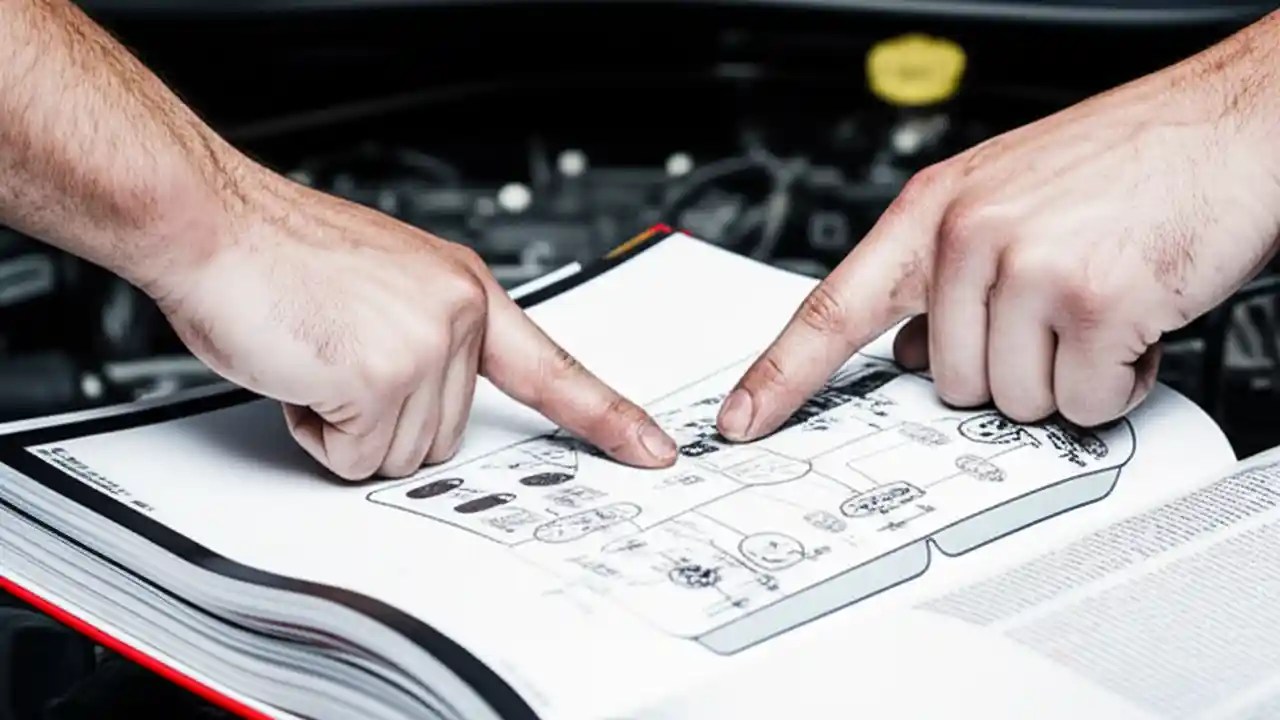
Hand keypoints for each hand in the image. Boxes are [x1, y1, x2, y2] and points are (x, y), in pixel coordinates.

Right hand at [147, 167, 677, 479]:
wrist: (212, 224)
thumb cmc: (279, 253)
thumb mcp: (384, 284)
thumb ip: (426, 336)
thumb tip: (427, 401)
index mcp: (464, 289)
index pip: (552, 367)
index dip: (605, 415)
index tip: (650, 448)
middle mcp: (456, 315)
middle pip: (448, 434)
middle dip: (385, 418)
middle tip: (338, 358)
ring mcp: (424, 346)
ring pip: (403, 453)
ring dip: (349, 426)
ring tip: (317, 357)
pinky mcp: (381, 379)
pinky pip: (355, 457)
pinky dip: (318, 432)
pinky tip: (302, 370)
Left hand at [718, 24, 1279, 440]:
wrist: (1232, 125)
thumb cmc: (1129, 162)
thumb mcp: (1006, 199)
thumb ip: (948, 276)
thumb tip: (912, 354)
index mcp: (934, 211)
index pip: (833, 306)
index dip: (780, 375)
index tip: (742, 420)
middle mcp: (968, 236)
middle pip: (947, 383)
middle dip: (1010, 369)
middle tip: (1061, 314)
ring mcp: (1027, 267)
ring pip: (1014, 401)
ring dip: (1068, 376)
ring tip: (1103, 306)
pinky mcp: (1092, 302)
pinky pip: (1083, 403)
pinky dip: (1119, 382)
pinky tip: (1137, 321)